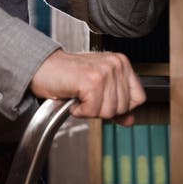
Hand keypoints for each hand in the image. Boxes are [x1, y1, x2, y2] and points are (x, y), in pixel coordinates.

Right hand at [30, 49, 145, 125]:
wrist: (43, 69)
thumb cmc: (68, 76)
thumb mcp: (98, 89)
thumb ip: (117, 104)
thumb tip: (130, 120)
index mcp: (121, 62)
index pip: (139, 97)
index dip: (122, 107)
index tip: (105, 101)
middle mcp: (115, 64)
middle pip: (123, 108)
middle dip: (102, 109)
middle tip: (87, 97)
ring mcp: (104, 71)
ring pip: (109, 112)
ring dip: (90, 110)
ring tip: (80, 96)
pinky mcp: (91, 81)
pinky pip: (93, 111)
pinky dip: (80, 111)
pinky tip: (74, 98)